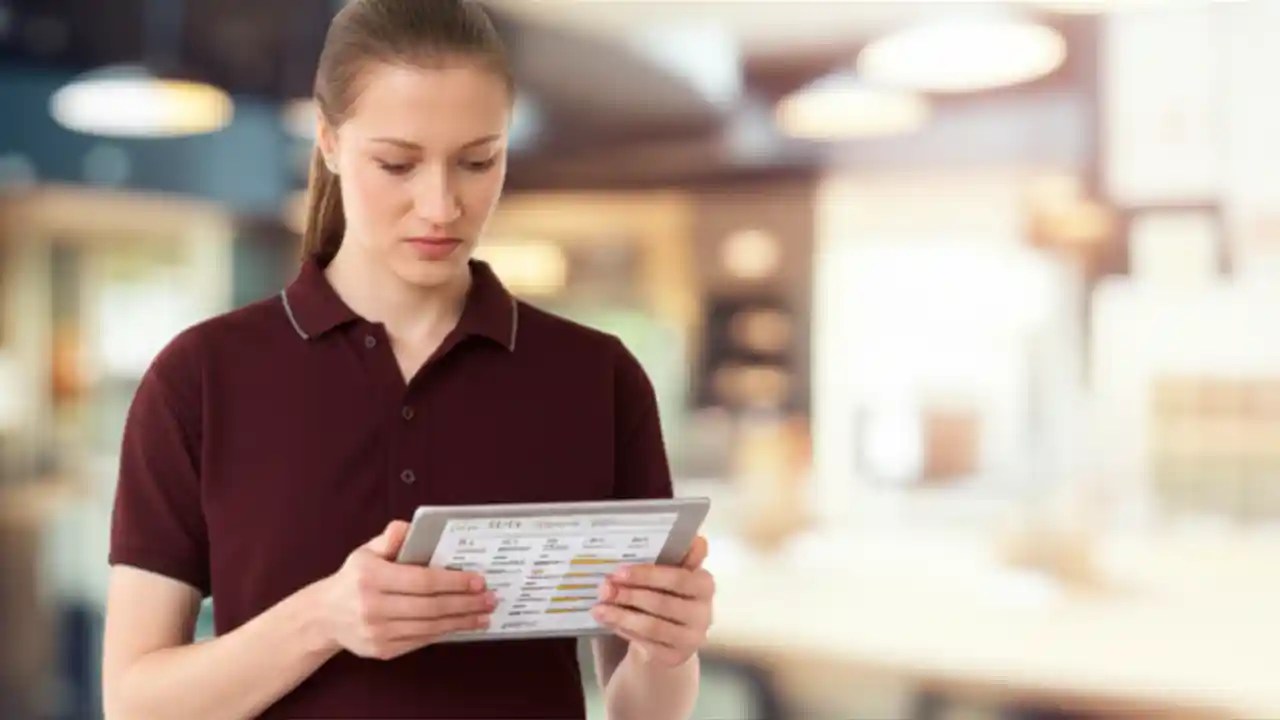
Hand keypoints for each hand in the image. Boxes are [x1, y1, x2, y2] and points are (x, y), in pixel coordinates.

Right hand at [316, 520, 495, 659]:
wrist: (325, 616)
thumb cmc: (354, 579)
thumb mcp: (366, 552)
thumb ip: (390, 538)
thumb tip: (409, 527)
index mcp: (371, 578)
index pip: (422, 580)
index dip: (454, 581)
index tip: (478, 580)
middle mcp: (374, 607)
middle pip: (431, 607)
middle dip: (465, 603)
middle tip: (490, 598)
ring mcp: (378, 632)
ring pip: (429, 627)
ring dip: (461, 621)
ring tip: (484, 614)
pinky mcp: (383, 650)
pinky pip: (421, 641)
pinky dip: (444, 632)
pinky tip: (461, 625)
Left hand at [591, 535, 714, 667]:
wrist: (671, 635)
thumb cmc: (668, 594)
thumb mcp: (672, 573)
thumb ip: (679, 557)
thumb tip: (696, 539)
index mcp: (705, 585)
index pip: (678, 577)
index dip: (647, 575)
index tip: (619, 571)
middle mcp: (704, 614)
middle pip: (662, 603)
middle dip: (628, 595)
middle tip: (603, 589)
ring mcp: (691, 639)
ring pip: (651, 626)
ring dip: (621, 615)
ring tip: (599, 608)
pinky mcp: (676, 658)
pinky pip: (645, 643)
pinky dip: (624, 630)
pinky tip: (609, 621)